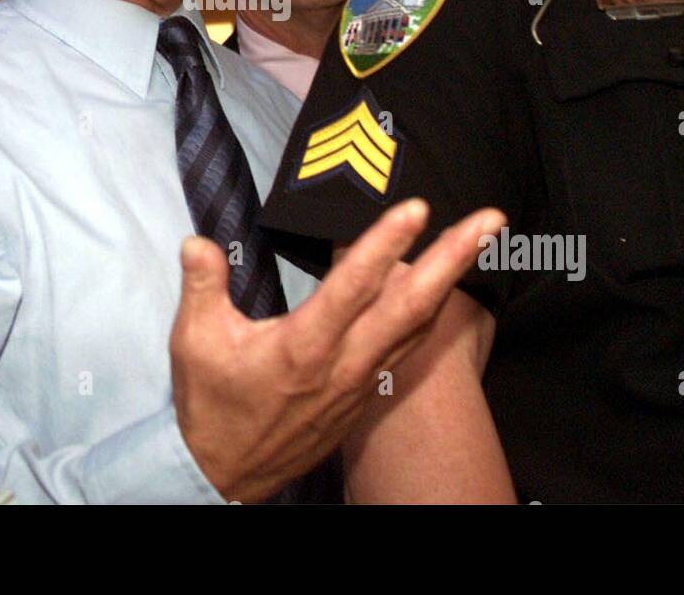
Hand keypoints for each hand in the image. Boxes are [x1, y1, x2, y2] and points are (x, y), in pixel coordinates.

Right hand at [170, 198, 504, 502]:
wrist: (226, 475)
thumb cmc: (212, 406)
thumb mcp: (194, 342)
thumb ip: (202, 285)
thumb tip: (198, 240)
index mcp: (303, 346)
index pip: (353, 286)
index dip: (385, 244)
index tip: (416, 208)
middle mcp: (343, 363)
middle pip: (411, 304)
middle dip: (453, 259)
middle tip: (489, 221)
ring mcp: (360, 381)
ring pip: (418, 325)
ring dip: (454, 280)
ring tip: (481, 241)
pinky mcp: (364, 393)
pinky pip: (408, 348)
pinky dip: (432, 313)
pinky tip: (444, 290)